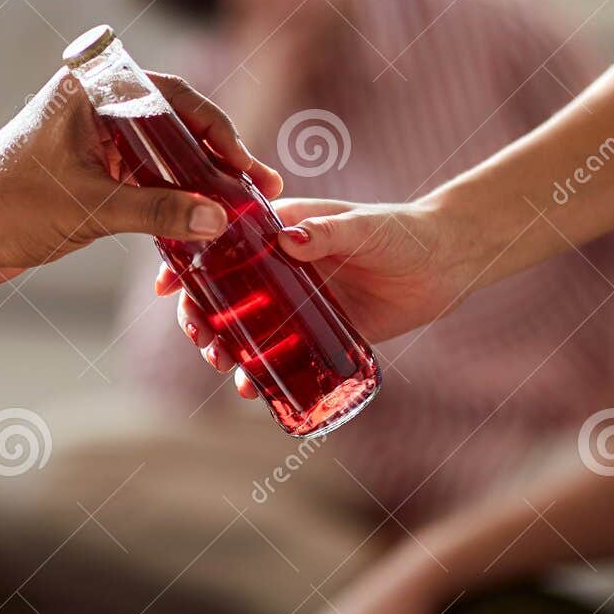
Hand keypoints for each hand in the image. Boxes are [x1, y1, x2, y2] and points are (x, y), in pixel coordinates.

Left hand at [0, 69, 281, 285]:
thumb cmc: (8, 207)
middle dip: (218, 157)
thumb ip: (158, 210)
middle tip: (259, 188)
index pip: (174, 97)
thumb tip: (219, 217)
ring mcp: (94, 138)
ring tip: (240, 206)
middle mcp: (96, 106)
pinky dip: (174, 194)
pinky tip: (201, 219)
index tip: (245, 167)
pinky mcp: (90, 169)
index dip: (218, 131)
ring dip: (199, 178)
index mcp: (91, 91)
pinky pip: (146, 175)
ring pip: (164, 151)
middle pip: (176, 122)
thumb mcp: (91, 208)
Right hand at [159, 198, 461, 395]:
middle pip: (222, 291)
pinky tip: (250, 387)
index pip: (219, 242)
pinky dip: (259, 372)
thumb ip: (328, 231)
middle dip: (199, 314)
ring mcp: (295, 303)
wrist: (446, 264)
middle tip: (199, 336)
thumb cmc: (403, 232)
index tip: (167, 284)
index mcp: (279, 231)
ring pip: (243, 326)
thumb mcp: (365, 227)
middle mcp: (279, 267)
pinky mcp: (316, 334)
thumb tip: (288, 238)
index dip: (186, 261)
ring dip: (222, 345)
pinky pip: (278, 355)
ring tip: (220, 361)